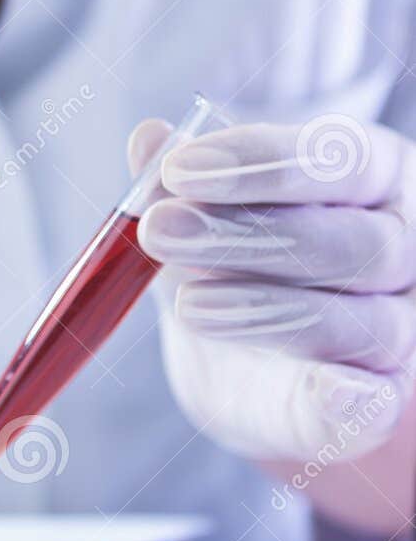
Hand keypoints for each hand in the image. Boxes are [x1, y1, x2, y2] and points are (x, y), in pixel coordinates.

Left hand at [130, 116, 415, 463]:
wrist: (240, 360)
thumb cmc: (229, 263)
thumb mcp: (195, 214)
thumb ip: (174, 179)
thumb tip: (149, 138)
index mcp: (372, 177)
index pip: (338, 158)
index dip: (258, 161)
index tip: (176, 170)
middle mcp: (401, 246)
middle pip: (349, 240)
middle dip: (247, 235)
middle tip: (160, 231)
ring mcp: (401, 325)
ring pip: (362, 320)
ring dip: (269, 311)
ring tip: (188, 306)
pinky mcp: (385, 398)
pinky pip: (381, 402)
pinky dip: (351, 400)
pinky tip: (323, 390)